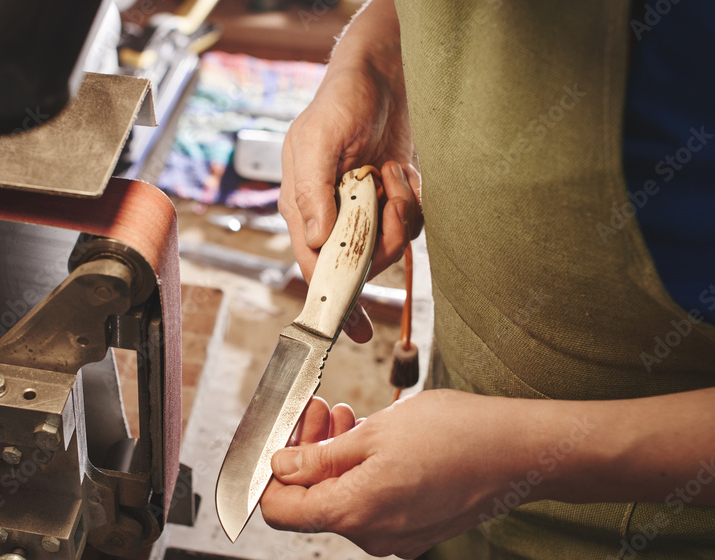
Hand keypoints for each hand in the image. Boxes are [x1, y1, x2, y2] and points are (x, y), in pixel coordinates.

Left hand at [260, 390, 519, 558]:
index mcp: (354, 513)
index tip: (282, 436)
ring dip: (336, 459)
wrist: (520, 451)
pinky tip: (374, 439)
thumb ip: (320, 456)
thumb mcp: (375, 433)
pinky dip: (363, 473)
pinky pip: (372, 505)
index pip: (280, 510)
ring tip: (348, 417)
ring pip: (343, 500)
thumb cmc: (455, 434)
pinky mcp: (416, 530)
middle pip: (313, 502)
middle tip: (320, 410)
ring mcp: (397, 538)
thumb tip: (280, 466)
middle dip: (307, 454)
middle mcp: (372, 537)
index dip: (271, 473)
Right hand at [278, 0, 422, 341]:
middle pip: (360, 262)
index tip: (351, 328)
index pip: (316, 266)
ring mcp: (363, 213)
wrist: (382, 76)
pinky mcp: (390, 204)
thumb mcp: (316, 142)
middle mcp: (332, 218)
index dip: (332, 300)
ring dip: (399, 212)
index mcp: (303, 211)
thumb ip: (312, 193)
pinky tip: (400, 171)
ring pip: (389, 246)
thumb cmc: (339, 103)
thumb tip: (318, 242)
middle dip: (382, 238)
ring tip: (391, 173)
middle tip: (388, 196)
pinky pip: (409, 226)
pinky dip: (411, 200)